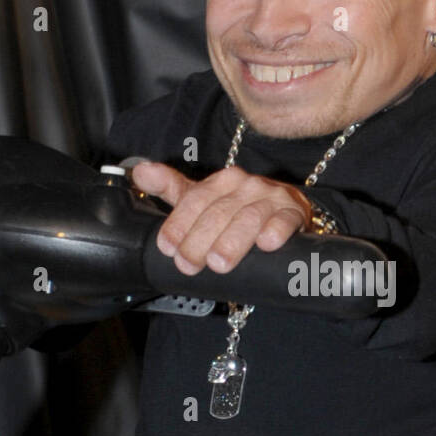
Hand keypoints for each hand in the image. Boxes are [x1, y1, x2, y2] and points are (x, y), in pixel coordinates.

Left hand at [129, 162, 311, 274]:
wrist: (287, 212)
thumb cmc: (240, 210)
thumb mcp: (206, 199)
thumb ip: (173, 188)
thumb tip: (140, 171)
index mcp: (221, 181)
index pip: (195, 200)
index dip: (179, 224)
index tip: (168, 247)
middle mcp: (246, 185)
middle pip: (218, 213)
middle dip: (200, 240)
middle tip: (189, 264)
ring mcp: (272, 198)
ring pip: (249, 218)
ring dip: (233, 241)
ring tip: (219, 263)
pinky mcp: (295, 213)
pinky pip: (285, 220)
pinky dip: (276, 231)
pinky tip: (266, 244)